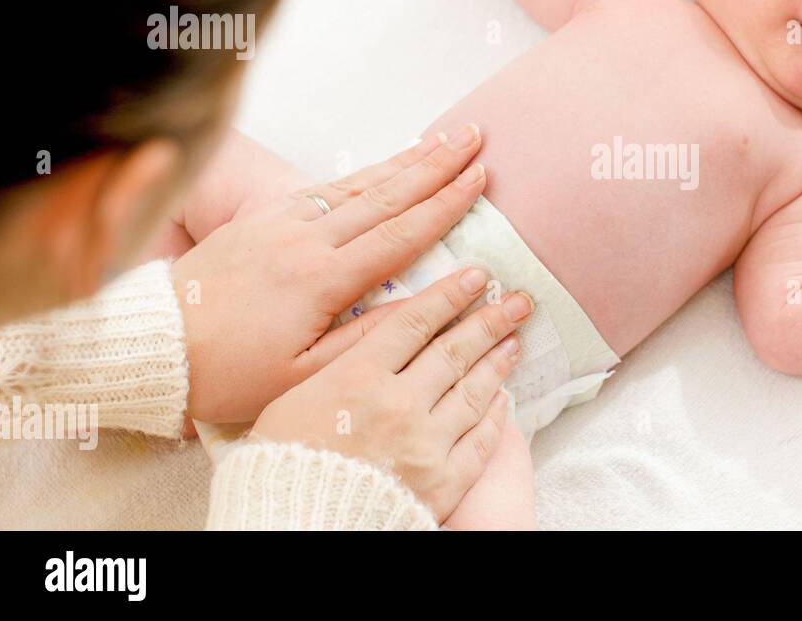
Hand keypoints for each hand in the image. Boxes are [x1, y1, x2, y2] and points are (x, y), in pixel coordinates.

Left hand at [172, 124, 486, 424]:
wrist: (154, 347)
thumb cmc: (229, 372)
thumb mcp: (306, 374)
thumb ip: (370, 336)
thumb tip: (427, 305)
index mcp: (320, 279)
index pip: (400, 235)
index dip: (445, 206)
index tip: (480, 180)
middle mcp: (304, 240)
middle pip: (386, 196)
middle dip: (436, 167)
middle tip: (475, 139)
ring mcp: (279, 224)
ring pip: (357, 185)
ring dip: (405, 162)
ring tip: (443, 141)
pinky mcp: (259, 220)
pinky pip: (322, 190)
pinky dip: (360, 174)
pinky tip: (383, 166)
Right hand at [251, 266, 532, 522]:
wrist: (294, 523)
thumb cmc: (282, 460)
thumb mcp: (294, 397)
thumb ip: (341, 363)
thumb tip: (379, 334)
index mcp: (358, 376)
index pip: (415, 322)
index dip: (450, 296)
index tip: (477, 278)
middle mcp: (398, 403)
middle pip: (454, 351)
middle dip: (490, 321)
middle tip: (519, 302)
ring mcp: (425, 443)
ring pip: (473, 392)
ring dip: (497, 363)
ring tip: (514, 341)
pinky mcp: (442, 481)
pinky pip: (479, 442)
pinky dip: (496, 418)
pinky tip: (504, 400)